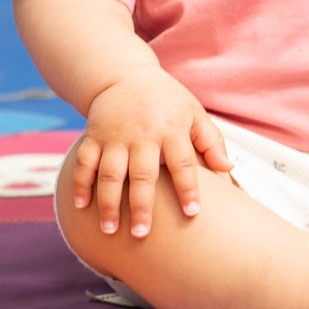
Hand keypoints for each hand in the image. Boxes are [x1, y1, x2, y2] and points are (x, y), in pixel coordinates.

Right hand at [72, 69, 232, 238]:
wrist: (124, 75)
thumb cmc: (166, 100)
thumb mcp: (193, 112)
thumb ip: (210, 141)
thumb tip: (228, 169)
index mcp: (171, 129)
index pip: (183, 163)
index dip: (188, 188)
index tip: (192, 213)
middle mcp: (142, 134)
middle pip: (142, 175)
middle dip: (141, 206)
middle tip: (142, 234)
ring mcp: (115, 135)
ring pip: (109, 173)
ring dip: (108, 203)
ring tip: (110, 230)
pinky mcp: (93, 135)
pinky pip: (84, 162)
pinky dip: (81, 184)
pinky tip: (81, 207)